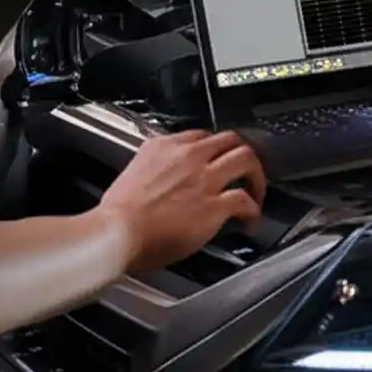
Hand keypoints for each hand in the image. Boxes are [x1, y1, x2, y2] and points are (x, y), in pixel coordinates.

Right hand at [96, 130, 266, 274]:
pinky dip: (254, 211)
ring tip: (256, 192)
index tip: (219, 160)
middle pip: (231, 140)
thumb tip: (166, 183)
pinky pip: (246, 201)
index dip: (215, 149)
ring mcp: (204, 179)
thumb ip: (155, 171)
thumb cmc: (116, 216)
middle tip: (246, 172)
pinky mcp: (214, 204)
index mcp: (163, 148)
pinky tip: (250, 222)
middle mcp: (188, 157)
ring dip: (256, 176)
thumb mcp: (132, 176)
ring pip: (246, 159)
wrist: (115, 234)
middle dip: (243, 155)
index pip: (201, 136)